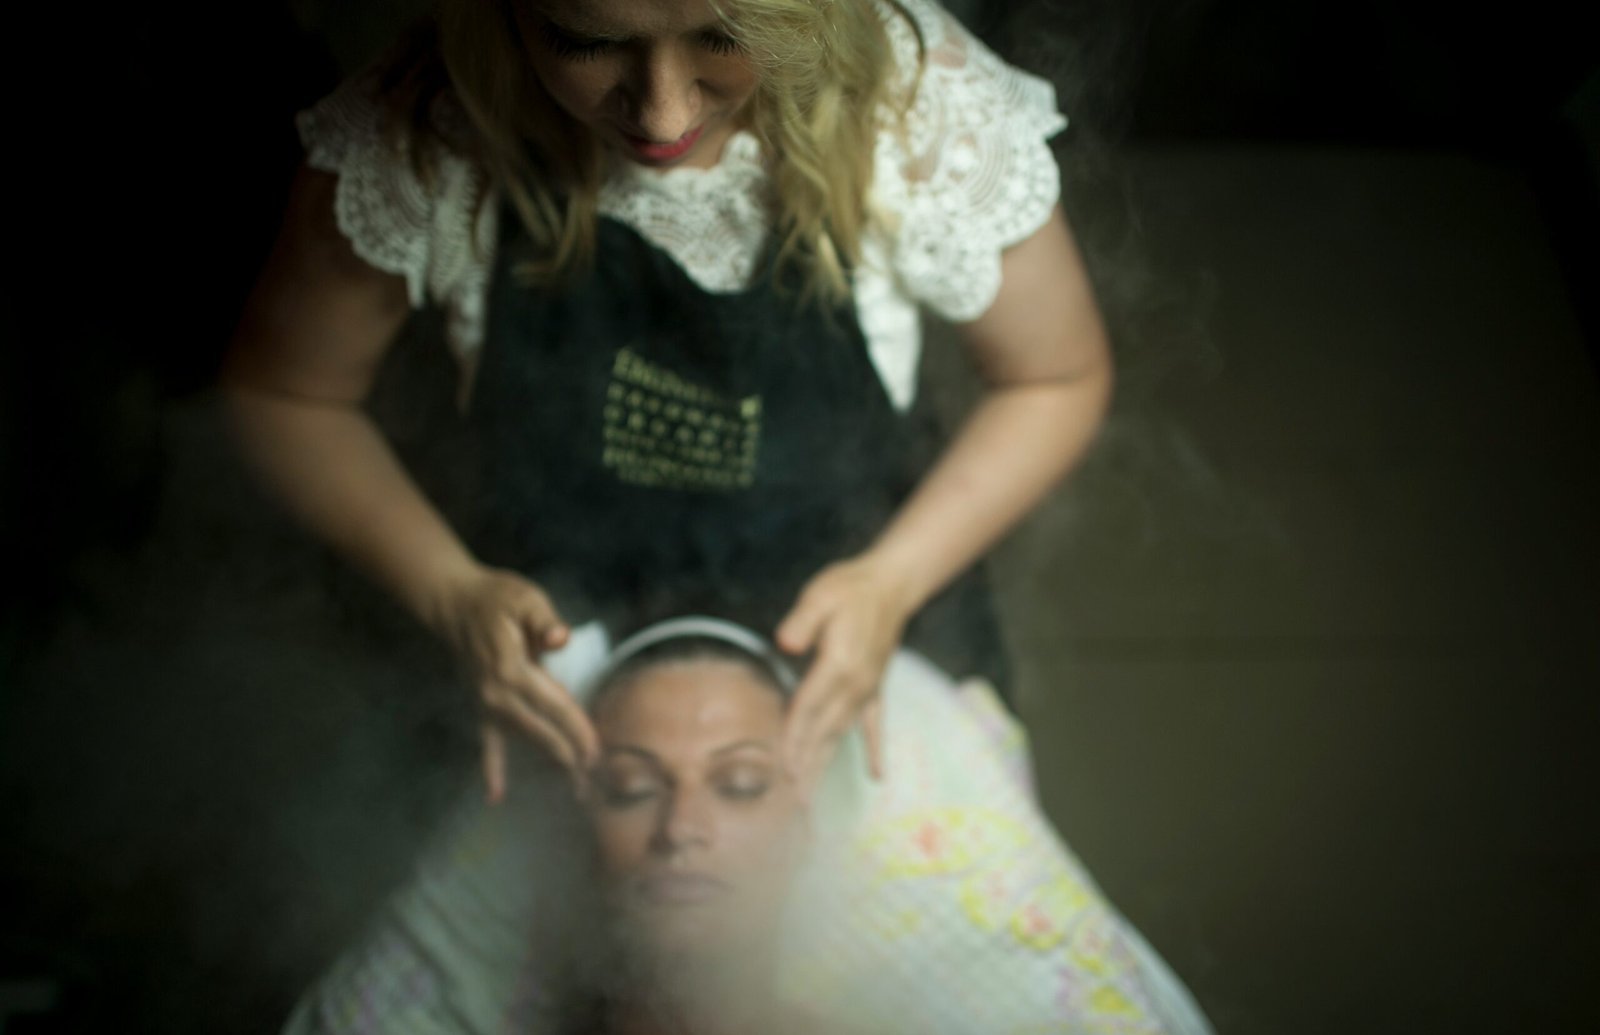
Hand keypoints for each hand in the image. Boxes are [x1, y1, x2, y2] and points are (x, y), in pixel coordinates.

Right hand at [425, 566, 598, 803]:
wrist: (453, 603)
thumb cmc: (495, 598)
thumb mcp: (524, 599)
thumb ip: (544, 620)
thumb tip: (560, 637)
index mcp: (511, 668)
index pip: (553, 704)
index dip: (576, 729)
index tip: (596, 752)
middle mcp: (496, 693)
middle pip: (540, 731)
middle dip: (568, 756)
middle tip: (593, 780)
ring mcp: (485, 703)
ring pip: (522, 740)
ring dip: (546, 764)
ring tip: (572, 789)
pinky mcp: (480, 706)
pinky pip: (486, 742)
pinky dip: (491, 770)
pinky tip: (495, 797)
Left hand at [775, 554, 914, 789]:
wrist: (891, 584)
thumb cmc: (849, 588)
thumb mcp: (821, 595)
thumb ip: (802, 620)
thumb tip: (785, 642)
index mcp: (840, 664)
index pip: (808, 708)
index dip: (793, 738)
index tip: (781, 768)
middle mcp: (856, 684)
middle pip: (823, 731)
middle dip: (806, 765)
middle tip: (793, 801)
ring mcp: (868, 690)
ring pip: (842, 734)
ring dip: (825, 765)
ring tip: (812, 797)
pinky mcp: (876, 688)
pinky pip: (874, 726)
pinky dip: (874, 751)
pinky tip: (876, 776)